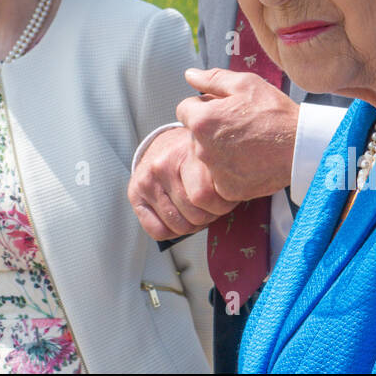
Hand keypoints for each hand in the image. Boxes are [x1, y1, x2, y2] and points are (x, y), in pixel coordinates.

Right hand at [128, 126, 236, 240]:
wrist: (164, 143)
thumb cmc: (194, 157)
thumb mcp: (211, 158)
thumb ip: (222, 175)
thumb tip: (239, 197)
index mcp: (186, 153)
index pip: (205, 196)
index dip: (223, 206)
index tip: (228, 201)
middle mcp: (162, 165)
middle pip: (194, 215)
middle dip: (209, 216)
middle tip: (212, 208)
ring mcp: (147, 181)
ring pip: (178, 225)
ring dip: (192, 225)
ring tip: (197, 212)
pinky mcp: (135, 194)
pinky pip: (157, 230)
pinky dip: (172, 232)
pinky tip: (178, 217)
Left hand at [178, 67, 298, 202]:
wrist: (302, 147)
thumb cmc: (275, 113)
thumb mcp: (245, 84)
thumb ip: (212, 79)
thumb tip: (190, 75)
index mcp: (202, 121)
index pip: (184, 110)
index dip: (202, 106)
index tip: (220, 109)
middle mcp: (202, 149)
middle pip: (195, 134)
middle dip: (210, 129)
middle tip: (238, 126)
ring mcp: (214, 172)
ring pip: (206, 157)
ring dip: (218, 150)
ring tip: (246, 143)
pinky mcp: (227, 189)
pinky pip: (219, 177)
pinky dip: (230, 171)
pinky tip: (248, 160)